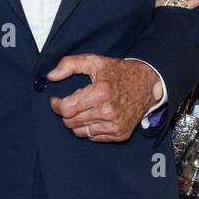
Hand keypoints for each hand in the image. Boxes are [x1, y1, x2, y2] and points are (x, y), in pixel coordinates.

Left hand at [46, 54, 160, 141]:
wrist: (148, 84)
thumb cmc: (119, 73)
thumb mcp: (95, 62)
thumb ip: (70, 65)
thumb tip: (50, 76)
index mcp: (101, 93)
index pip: (66, 108)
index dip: (56, 105)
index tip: (56, 100)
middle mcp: (108, 112)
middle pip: (70, 122)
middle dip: (65, 113)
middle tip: (71, 103)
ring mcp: (115, 125)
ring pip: (79, 132)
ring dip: (76, 121)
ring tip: (84, 109)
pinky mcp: (120, 134)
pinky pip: (93, 137)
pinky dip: (89, 128)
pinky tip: (95, 116)